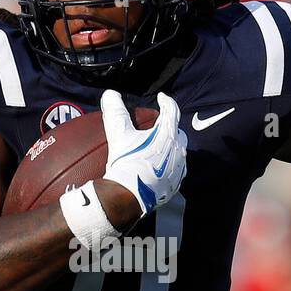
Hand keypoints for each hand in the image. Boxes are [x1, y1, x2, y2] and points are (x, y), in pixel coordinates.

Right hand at [100, 89, 186, 215]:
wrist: (129, 196)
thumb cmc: (126, 163)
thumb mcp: (118, 134)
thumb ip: (115, 112)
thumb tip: (111, 94)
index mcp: (168, 135)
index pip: (172, 111)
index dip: (166, 102)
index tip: (161, 98)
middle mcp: (179, 151)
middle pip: (178, 133)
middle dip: (170, 127)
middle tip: (159, 126)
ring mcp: (179, 169)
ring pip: (179, 153)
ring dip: (171, 147)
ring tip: (158, 148)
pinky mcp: (175, 185)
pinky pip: (176, 171)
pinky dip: (169, 166)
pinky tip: (159, 168)